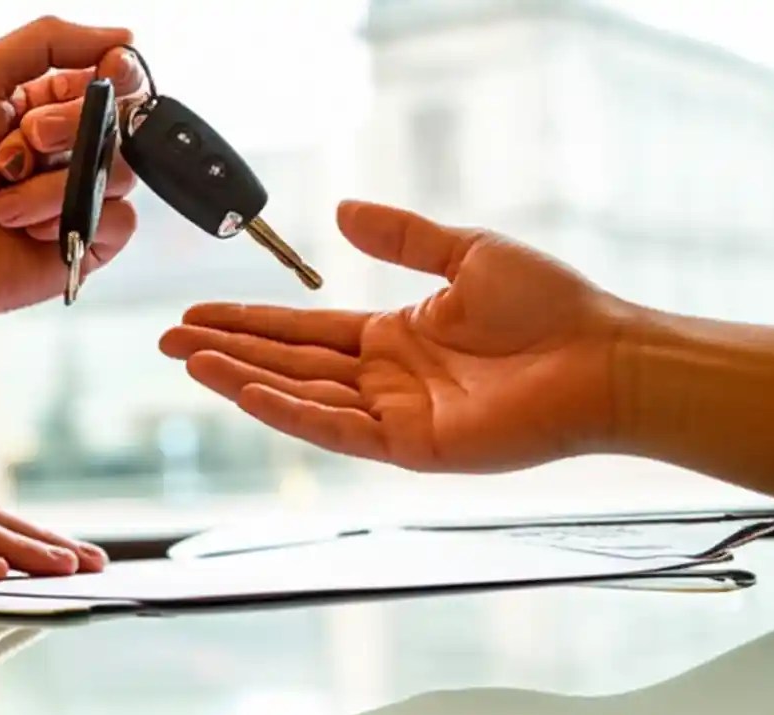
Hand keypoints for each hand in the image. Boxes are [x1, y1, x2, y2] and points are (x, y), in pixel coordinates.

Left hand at [0, 17, 137, 342]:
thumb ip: (46, 41)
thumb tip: (123, 37)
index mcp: (47, 106)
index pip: (110, 76)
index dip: (116, 73)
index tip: (108, 73)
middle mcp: (70, 149)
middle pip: (118, 121)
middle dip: (65, 130)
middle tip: (19, 148)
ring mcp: (84, 195)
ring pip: (118, 171)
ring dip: (52, 186)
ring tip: (4, 202)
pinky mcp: (93, 240)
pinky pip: (121, 219)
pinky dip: (71, 220)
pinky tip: (31, 232)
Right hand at [160, 200, 633, 472]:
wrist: (604, 357)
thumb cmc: (551, 307)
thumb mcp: (465, 252)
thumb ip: (402, 236)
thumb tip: (344, 210)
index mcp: (393, 338)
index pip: (304, 330)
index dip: (250, 321)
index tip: (200, 312)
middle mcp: (385, 380)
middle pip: (289, 363)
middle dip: (227, 350)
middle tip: (169, 341)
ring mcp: (395, 416)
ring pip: (302, 396)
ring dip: (243, 379)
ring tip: (190, 361)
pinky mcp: (413, 446)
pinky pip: (338, 428)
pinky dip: (290, 411)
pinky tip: (247, 391)